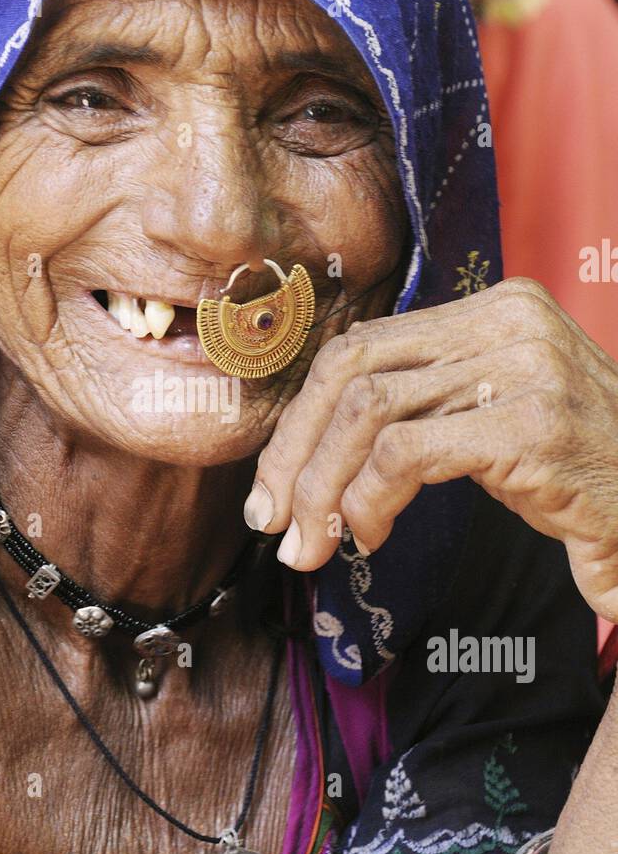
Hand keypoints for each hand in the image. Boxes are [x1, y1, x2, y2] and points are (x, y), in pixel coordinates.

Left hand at [245, 278, 617, 622]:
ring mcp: (522, 368)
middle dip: (294, 452)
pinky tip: (370, 535)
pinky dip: (367, 499)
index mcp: (492, 309)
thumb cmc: (581, 470)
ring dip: (321, 487)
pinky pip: (404, 454)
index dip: (301, 416)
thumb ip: (424, 404)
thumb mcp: (495, 414)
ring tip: (312, 545)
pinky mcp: (529, 424)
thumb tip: (314, 445)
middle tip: (272, 521)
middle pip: (350, 370)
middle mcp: (505, 321)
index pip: (362, 347)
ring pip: (366, 411)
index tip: (275, 482)